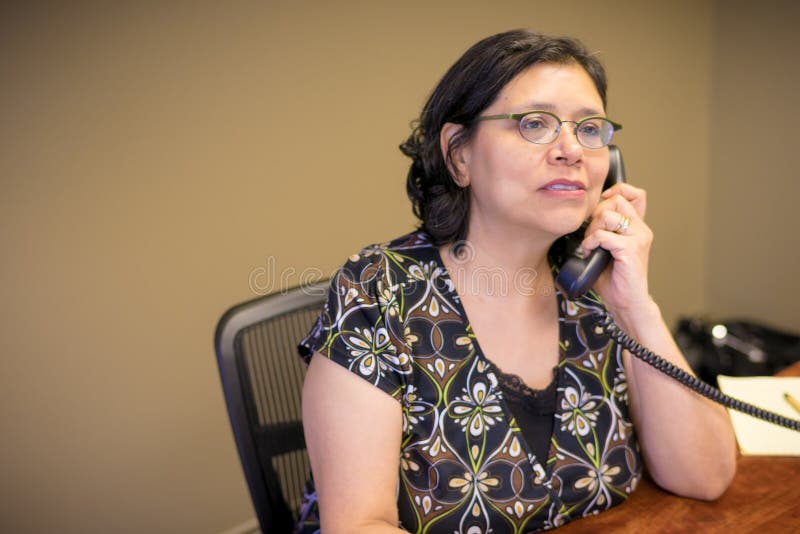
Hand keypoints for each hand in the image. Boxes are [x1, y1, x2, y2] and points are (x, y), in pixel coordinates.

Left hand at [580, 183, 653, 317]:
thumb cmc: (615, 279)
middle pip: (615, 200)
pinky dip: (590, 243)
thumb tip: (586, 215)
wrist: (627, 303)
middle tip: (591, 235)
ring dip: (591, 230)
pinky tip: (589, 254)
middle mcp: (641, 229)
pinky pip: (602, 235)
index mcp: (638, 227)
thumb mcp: (608, 248)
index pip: (632, 193)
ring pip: (607, 215)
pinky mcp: (630, 249)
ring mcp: (638, 238)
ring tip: (591, 246)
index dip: (612, 195)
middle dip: (596, 214)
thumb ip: (604, 230)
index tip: (598, 211)